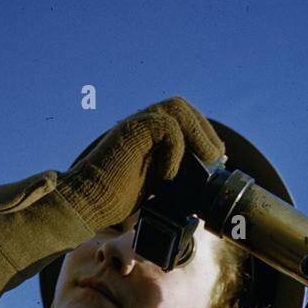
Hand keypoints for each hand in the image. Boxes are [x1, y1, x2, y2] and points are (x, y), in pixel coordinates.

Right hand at [60, 96, 224, 233]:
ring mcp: (136, 125)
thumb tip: (206, 185)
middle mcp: (143, 124)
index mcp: (150, 134)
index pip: (184, 117)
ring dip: (198, 134)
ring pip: (177, 108)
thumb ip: (177, 177)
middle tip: (216, 157)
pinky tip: (170, 174)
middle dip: (205, 130)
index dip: (205, 133)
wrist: (89, 200)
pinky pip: (166, 127)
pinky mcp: (131, 132)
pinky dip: (176, 149)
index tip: (218, 158)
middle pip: (182, 107)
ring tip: (206, 160)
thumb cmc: (117, 197)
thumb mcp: (158, 186)